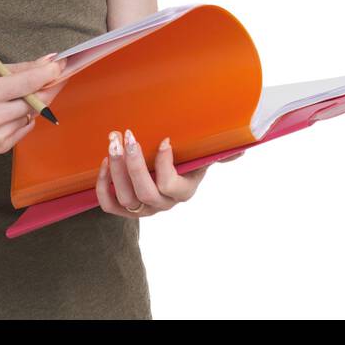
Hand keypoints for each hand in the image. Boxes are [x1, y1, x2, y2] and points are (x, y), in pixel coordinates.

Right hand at [0, 53, 64, 153]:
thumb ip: (20, 69)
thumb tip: (49, 62)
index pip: (27, 84)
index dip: (48, 74)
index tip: (61, 64)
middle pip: (35, 102)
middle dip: (47, 87)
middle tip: (54, 76)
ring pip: (32, 115)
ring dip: (33, 103)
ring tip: (15, 95)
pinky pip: (25, 128)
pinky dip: (24, 118)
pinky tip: (9, 111)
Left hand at [96, 128, 244, 218]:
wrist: (163, 173)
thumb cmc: (185, 158)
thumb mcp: (203, 154)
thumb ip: (221, 152)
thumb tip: (241, 149)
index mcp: (183, 191)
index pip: (171, 185)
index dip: (164, 164)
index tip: (164, 139)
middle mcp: (162, 205)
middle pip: (144, 192)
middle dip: (133, 162)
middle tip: (127, 134)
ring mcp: (142, 209)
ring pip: (125, 196)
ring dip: (116, 168)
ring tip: (113, 142)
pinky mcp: (124, 208)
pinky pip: (109, 205)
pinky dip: (103, 186)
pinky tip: (103, 163)